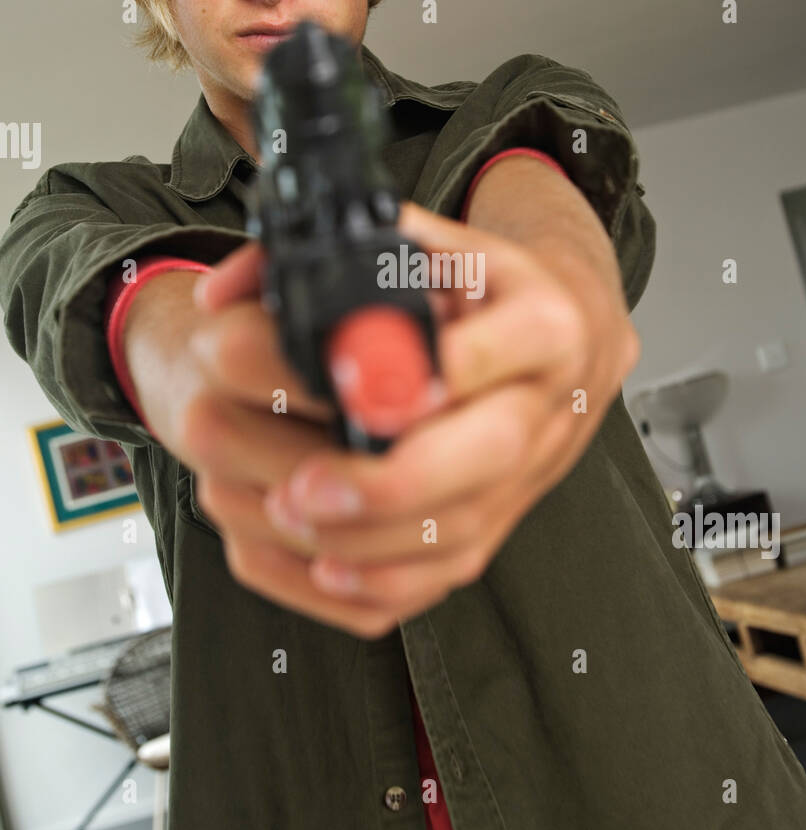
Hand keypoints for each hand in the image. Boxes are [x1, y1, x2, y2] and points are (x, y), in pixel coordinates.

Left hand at [192, 200, 640, 638]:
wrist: (561, 350)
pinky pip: (443, 576)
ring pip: (457, 531)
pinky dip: (379, 582)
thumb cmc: (481, 294)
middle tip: (303, 485)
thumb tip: (221, 294)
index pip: (491, 350)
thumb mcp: (429, 247)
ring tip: (286, 512)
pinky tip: (320, 566)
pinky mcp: (497, 530)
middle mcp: (543, 406)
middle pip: (486, 455)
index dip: (421, 374)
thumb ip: (330, 253)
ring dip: (365, 537)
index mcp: (540, 323)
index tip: (351, 388)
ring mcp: (524, 479)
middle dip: (391, 480)